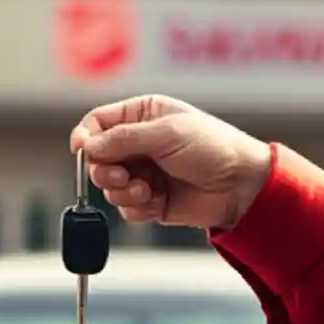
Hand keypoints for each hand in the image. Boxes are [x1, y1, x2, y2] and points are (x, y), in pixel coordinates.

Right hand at [69, 95, 271, 230]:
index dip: (85, 137)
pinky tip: (156, 203)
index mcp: (142, 115)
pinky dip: (136, 208)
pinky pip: (125, 208)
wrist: (241, 186)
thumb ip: (122, 138)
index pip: (97, 123)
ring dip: (123, 191)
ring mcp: (144, 173)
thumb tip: (87, 146)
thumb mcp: (166, 133)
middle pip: (97, 158)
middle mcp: (139, 144)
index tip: (82, 150)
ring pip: (108, 187)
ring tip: (148, 190)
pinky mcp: (150, 200)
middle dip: (104, 170)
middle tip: (121, 175)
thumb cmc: (213, 148)